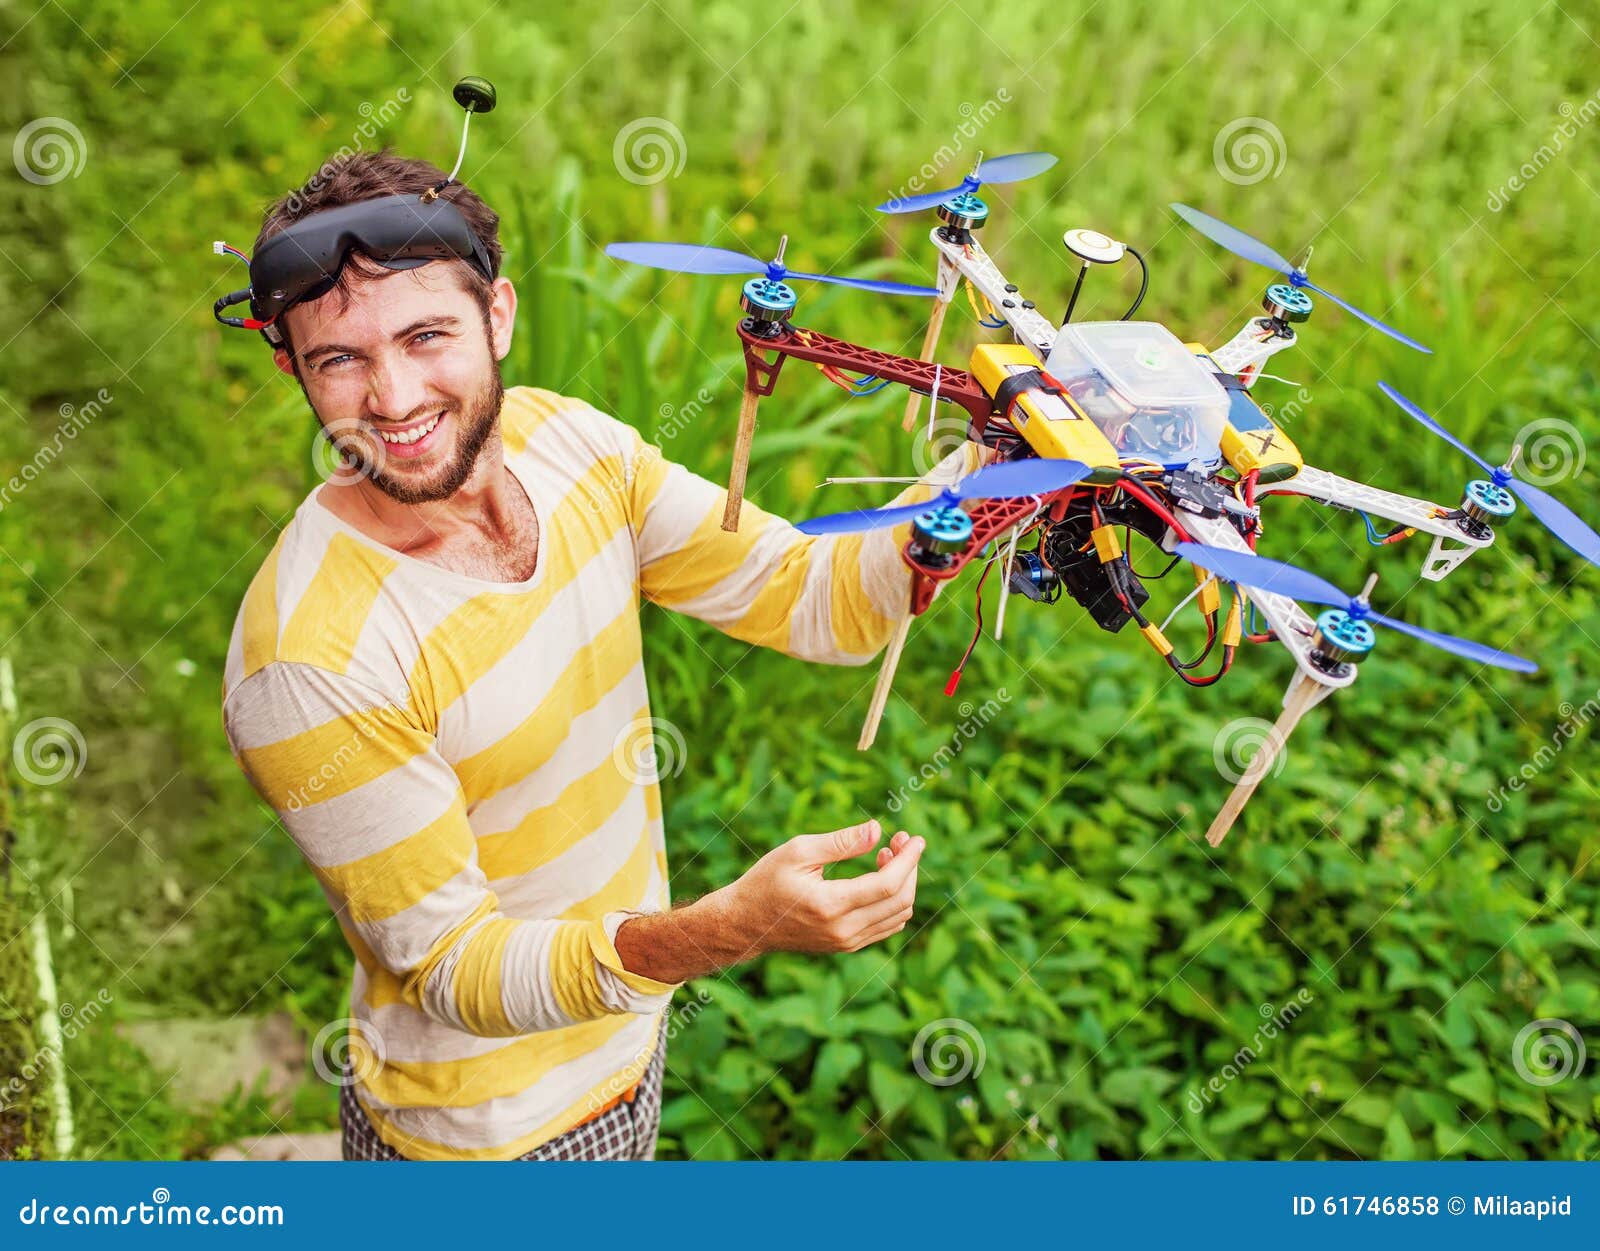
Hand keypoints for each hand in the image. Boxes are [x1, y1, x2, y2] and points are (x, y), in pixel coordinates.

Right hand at [720, 819, 922, 957]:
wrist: (746, 923)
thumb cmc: (767, 880)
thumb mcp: (799, 851)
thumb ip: (840, 842)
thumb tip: (877, 830)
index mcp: (831, 905)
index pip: (888, 885)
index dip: (909, 860)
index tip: (915, 838)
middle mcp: (843, 930)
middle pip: (900, 901)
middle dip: (909, 867)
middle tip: (899, 840)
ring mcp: (846, 942)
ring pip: (898, 916)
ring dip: (904, 883)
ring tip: (885, 854)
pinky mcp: (846, 945)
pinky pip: (886, 926)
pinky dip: (894, 900)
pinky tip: (879, 876)